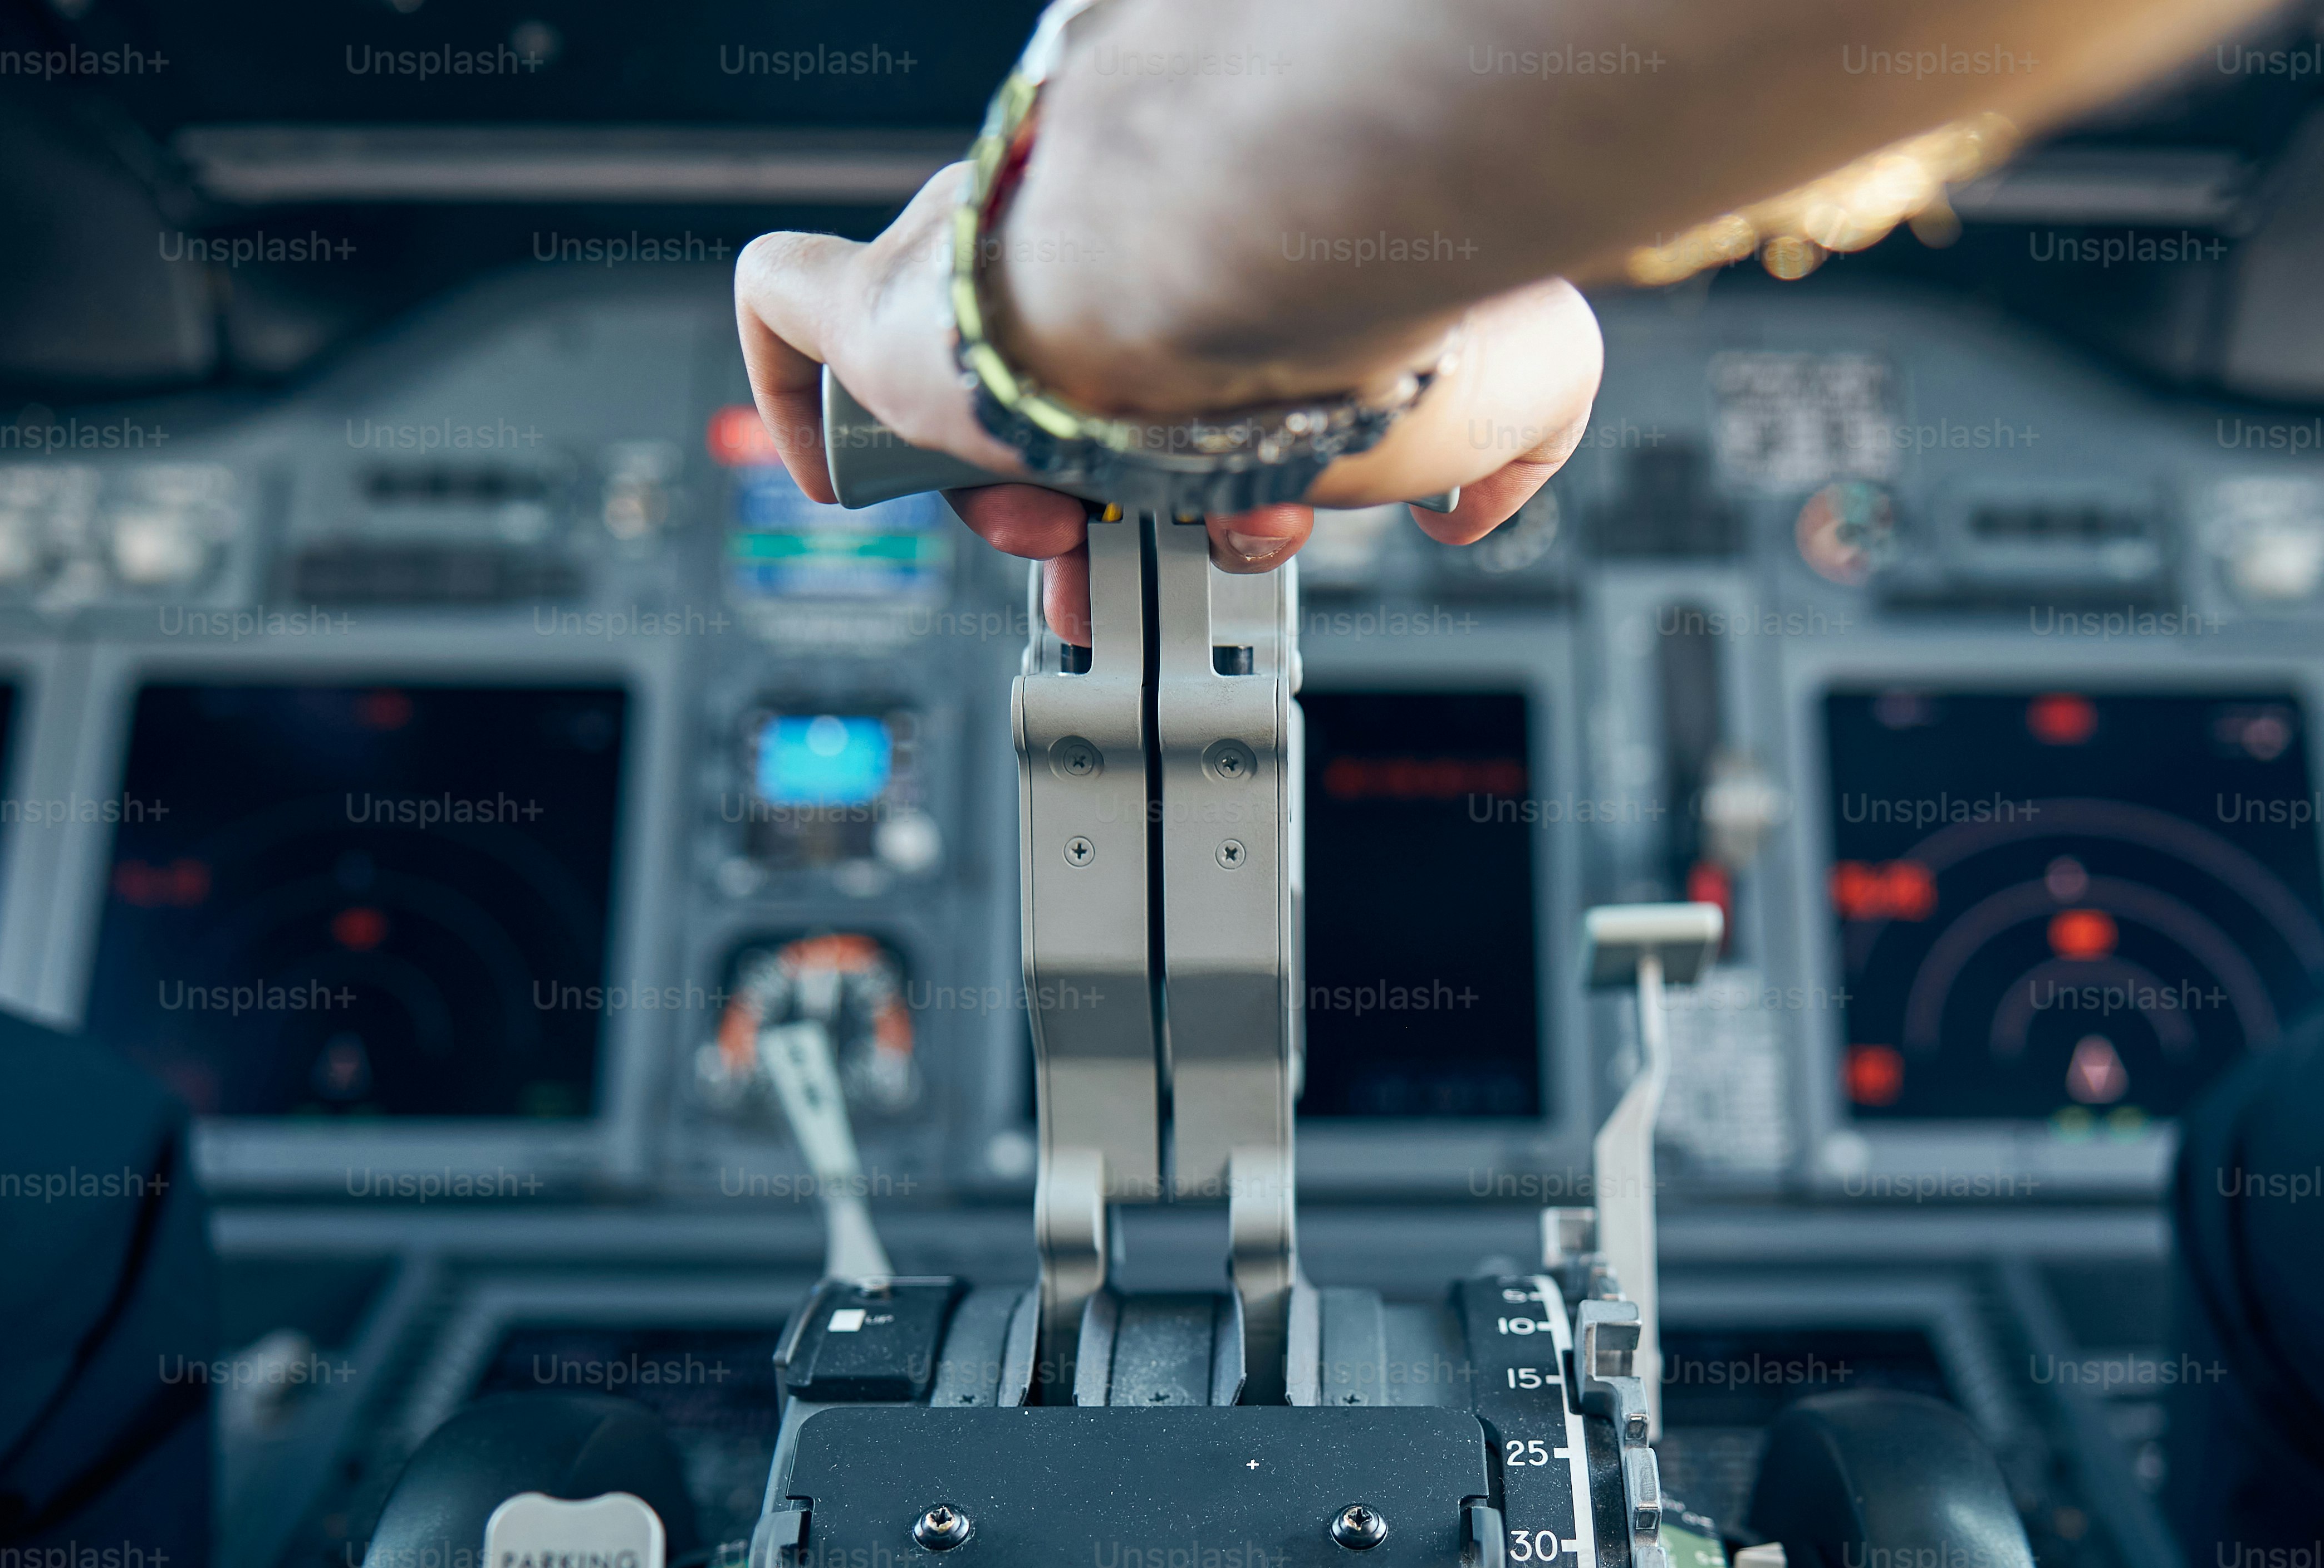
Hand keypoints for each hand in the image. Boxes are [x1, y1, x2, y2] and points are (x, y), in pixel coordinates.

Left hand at [734, 171, 1602, 640]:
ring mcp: (980, 280)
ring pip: (941, 394)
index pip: (1173, 384)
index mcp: (1226, 274)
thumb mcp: (1532, 377)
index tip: (1236, 524)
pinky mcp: (877, 300)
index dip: (1193, 483)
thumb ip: (1517, 441)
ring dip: (998, 507)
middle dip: (1097, 513)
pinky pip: (791, 314)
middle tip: (1127, 560)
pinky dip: (814, 415)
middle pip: (1052, 402)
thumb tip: (1469, 507)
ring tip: (1055, 542)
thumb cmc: (1380, 304)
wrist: (1266, 251)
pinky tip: (862, 476)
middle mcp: (1095, 259)